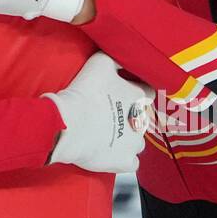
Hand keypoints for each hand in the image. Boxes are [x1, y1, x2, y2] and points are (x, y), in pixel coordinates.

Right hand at [46, 53, 152, 172]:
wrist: (68, 123)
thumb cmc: (83, 92)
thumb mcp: (100, 62)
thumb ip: (117, 59)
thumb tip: (124, 55)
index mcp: (139, 97)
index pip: (148, 92)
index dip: (133, 92)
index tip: (120, 94)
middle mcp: (142, 121)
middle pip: (141, 118)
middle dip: (128, 117)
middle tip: (107, 115)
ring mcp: (134, 143)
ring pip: (137, 141)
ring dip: (126, 138)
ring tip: (106, 135)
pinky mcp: (125, 162)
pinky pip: (132, 162)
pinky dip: (122, 158)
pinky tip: (110, 152)